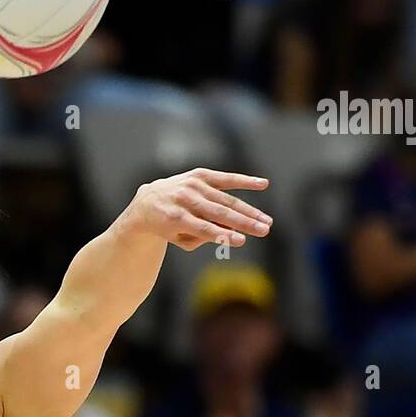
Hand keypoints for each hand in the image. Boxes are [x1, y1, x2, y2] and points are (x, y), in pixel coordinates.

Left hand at [128, 168, 271, 250]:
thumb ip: (202, 237)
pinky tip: (263, 184)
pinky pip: (225, 178)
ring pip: (226, 199)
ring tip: (267, 221)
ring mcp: (192, 185)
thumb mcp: (180, 239)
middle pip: (219, 213)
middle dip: (244, 222)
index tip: (242, 241)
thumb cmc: (168, 226)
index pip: (203, 228)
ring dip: (249, 210)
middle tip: (265, 231)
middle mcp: (184, 199)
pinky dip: (244, 181)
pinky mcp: (199, 175)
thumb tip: (231, 230)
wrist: (148, 201)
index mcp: (175, 218)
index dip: (223, 235)